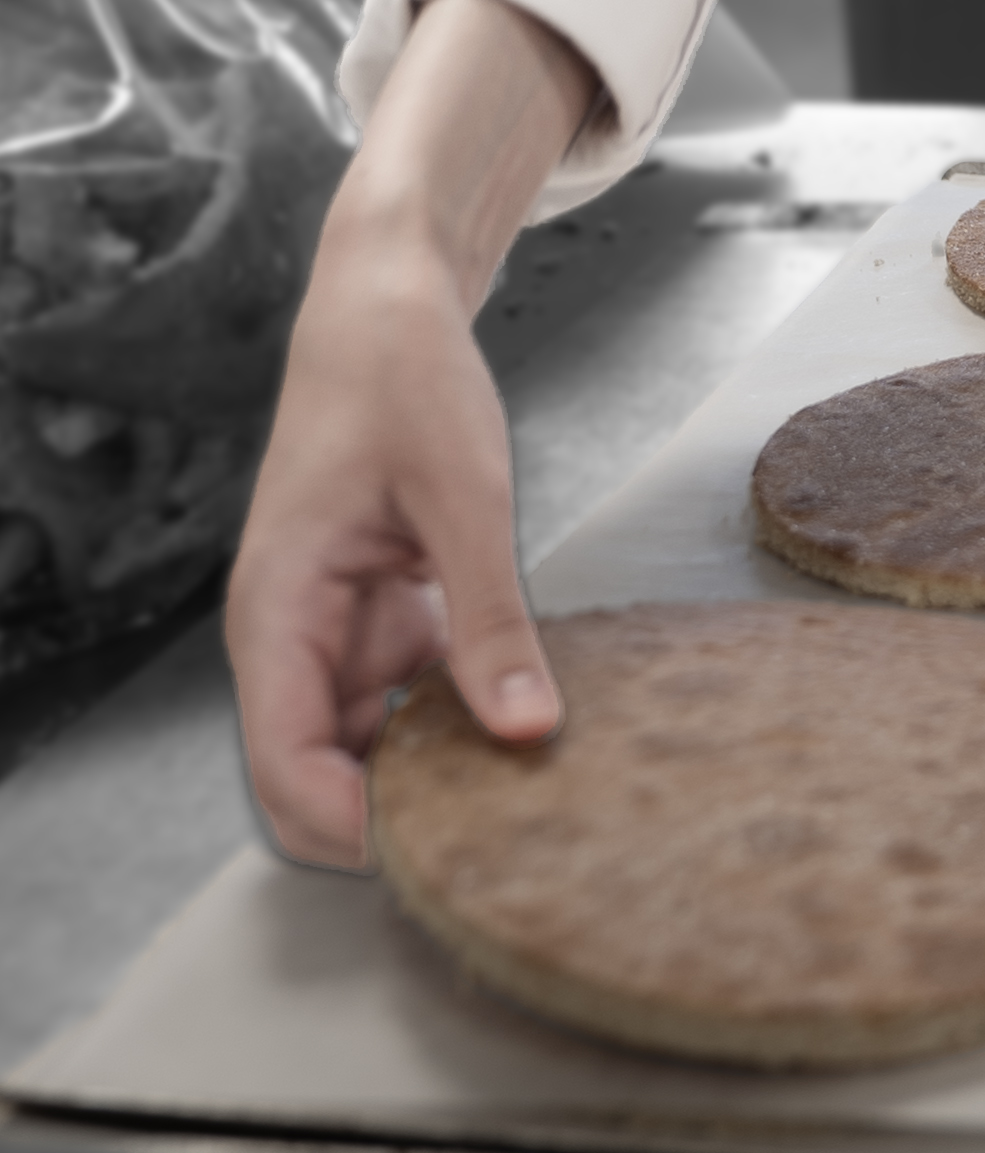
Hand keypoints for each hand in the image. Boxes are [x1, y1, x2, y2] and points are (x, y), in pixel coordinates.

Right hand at [225, 0, 596, 868]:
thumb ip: (488, 616)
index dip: (359, 830)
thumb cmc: (402, 377)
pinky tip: (533, 712)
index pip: (288, 774)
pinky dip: (464, 711)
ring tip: (540, 778)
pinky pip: (410, 697)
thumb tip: (526, 730)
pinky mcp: (379, 615)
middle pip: (326, 779)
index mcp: (277, 614)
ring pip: (373, 745)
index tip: (454, 850)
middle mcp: (292, 638)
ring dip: (441, 766)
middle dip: (405, 813)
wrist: (389, 303)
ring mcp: (335, 631)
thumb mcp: (462, 494)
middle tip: (515, 825)